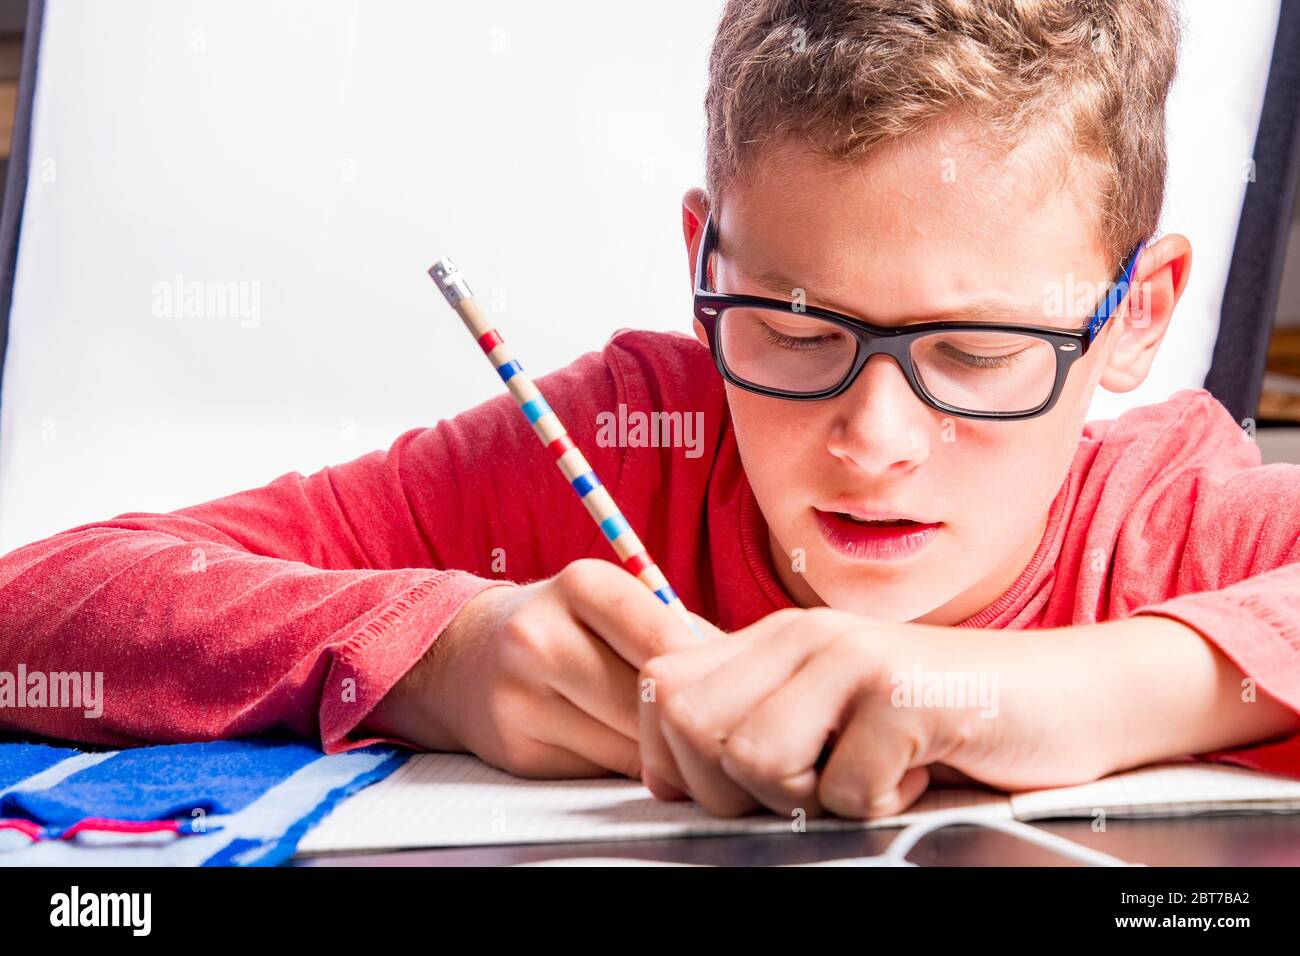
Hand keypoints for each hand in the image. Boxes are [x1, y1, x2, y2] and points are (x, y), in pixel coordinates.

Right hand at [362, 559, 718, 779]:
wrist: (460, 658)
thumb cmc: (560, 626)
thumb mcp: (609, 603)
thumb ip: (672, 629)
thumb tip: (740, 675)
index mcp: (581, 585)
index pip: (666, 638)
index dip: (707, 672)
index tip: (730, 688)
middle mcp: (542, 637)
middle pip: (647, 699)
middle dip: (685, 718)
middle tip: (714, 724)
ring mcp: (523, 698)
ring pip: (628, 744)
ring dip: (662, 750)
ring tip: (675, 738)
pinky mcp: (519, 750)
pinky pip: (601, 771)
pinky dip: (628, 766)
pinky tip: (629, 749)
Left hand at [637, 607, 1119, 819]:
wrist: (1065, 697)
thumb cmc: (938, 722)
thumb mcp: (830, 712)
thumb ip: (753, 723)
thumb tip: (667, 777)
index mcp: (777, 639)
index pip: (663, 688)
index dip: (671, 756)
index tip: (726, 789)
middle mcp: (805, 634)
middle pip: (692, 726)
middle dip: (734, 790)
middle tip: (809, 786)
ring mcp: (854, 658)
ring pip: (754, 759)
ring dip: (809, 798)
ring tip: (866, 773)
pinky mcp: (904, 695)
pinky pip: (842, 790)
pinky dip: (879, 804)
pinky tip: (915, 769)